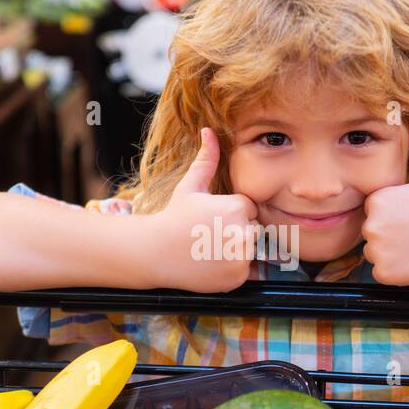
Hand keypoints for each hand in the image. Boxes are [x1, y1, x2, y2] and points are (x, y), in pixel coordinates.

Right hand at [142, 127, 258, 292]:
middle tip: (209, 234)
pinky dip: (233, 269)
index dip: (231, 214)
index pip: (249, 209)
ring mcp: (241, 257)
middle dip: (236, 231)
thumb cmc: (173, 217)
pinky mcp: (237, 277)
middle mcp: (243, 232)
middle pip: (253, 230)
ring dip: (236, 250)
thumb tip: (209, 130)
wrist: (154, 252)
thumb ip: (207, 160)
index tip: (211, 219)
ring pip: (251, 250)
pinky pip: (246, 271)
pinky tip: (212, 262)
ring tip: (210, 247)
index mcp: (237, 207)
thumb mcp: (191, 186)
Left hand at [362, 116, 408, 284]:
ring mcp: (378, 250)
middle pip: (372, 233)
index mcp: (378, 199)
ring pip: (375, 253)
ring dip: (391, 253)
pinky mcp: (385, 273)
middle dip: (390, 234)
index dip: (394, 214)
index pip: (374, 211)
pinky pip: (381, 273)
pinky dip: (395, 271)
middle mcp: (373, 225)